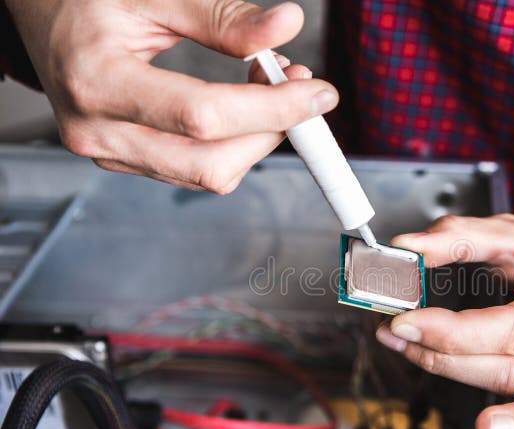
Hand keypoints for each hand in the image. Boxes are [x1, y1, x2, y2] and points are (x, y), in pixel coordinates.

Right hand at [5, 0, 338, 191]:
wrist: (42, 15)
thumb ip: (222, 15)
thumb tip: (286, 28)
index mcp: (97, 82)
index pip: (204, 117)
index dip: (272, 109)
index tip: (318, 94)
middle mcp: (98, 132)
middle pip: (211, 163)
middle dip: (271, 130)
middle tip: (299, 85)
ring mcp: (109, 153)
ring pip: (209, 174)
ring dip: (255, 138)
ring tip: (267, 85)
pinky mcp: (123, 159)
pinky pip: (194, 169)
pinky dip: (231, 144)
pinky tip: (239, 106)